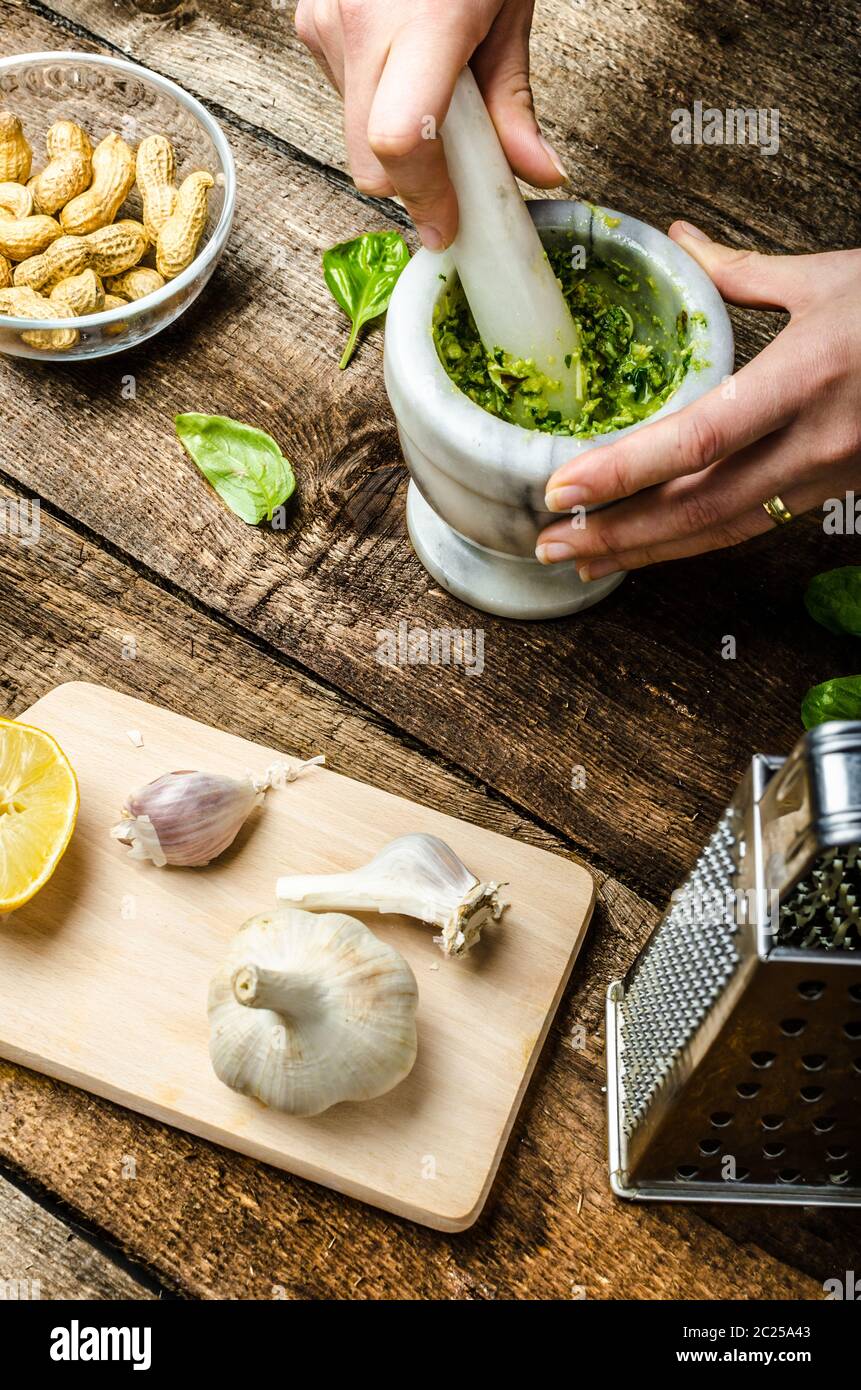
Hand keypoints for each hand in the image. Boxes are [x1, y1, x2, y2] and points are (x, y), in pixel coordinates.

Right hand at [295, 0, 566, 248]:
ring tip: (436, 89)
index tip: (449, 225)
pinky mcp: (311, 19)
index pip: (399, 144)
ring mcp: (325, 20)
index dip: (426, 199)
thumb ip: (516, 102)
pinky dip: (377, 101)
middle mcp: (360, 22)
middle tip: (457, 178)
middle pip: (370, 161)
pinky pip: (341, 95)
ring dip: (396, 140)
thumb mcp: (510, 7)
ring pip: (354, 134)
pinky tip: (406, 63)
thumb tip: (536, 173)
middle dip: (414, 185)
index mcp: (422, 19)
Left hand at [536, 226, 860, 578]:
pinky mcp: (834, 491)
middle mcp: (815, 440)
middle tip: (549, 543)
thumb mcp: (829, 278)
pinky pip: (750, 526)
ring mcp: (828, 475)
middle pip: (700, 507)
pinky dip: (690, 541)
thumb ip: (743, 273)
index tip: (562, 488)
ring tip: (581, 558)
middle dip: (617, 533)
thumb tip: (681, 241)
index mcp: (807, 377)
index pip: (698, 439)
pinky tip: (647, 544)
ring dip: (646, 550)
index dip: (625, 471)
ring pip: (723, 529)